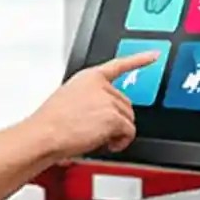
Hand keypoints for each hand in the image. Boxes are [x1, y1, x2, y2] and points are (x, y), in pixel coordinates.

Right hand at [25, 51, 159, 160]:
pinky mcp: (113, 116)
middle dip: (117, 119)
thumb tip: (104, 113)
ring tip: (98, 138)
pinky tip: (108, 144)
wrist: (44, 134)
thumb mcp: (69, 99)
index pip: (119, 64)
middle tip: (99, 131)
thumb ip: (90, 98)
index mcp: (89, 77)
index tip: (155, 55)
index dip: (140, 59)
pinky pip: (129, 131)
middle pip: (126, 103)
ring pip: (128, 118)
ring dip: (118, 132)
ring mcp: (108, 99)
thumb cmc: (50, 123)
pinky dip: (122, 141)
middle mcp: (101, 85)